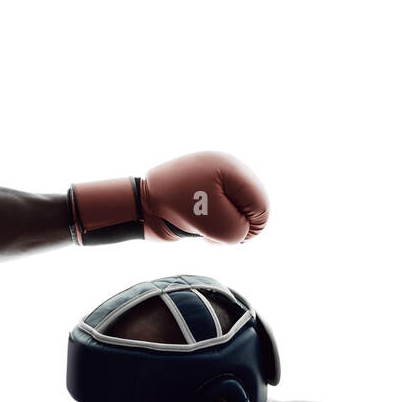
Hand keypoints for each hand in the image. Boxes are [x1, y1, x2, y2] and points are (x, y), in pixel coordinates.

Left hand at [68, 151, 267, 244]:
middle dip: (234, 225)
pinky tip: (197, 225)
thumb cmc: (175, 210)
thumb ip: (239, 231)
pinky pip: (220, 211)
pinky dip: (212, 223)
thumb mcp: (214, 227)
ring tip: (201, 227)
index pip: (261, 206)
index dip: (248, 228)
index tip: (223, 233)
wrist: (139, 204)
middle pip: (250, 208)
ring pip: (235, 212)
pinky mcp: (203, 190)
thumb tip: (240, 232)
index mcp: (232, 169)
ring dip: (222, 225)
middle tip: (210, 230)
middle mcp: (226, 169)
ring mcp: (214, 178)